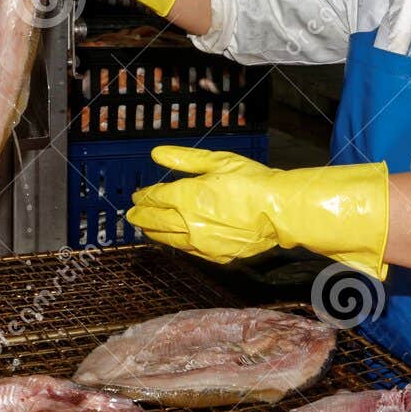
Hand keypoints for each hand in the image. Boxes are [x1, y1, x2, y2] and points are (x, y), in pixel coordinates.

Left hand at [128, 146, 390, 278]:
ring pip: (168, 239)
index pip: (155, 198)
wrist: (279, 212)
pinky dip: (176, 244)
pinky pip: (188, 251)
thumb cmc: (252, 181)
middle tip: (132, 214)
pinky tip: (173, 241)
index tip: (137, 194)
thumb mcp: (217, 161)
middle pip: (156, 221)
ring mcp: (200, 243)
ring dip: (154, 233)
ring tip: (145, 229)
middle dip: (141, 216)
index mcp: (185, 198)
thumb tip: (156, 155)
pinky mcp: (214, 256)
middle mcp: (187, 224)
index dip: (144, 196)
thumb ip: (184, 160)